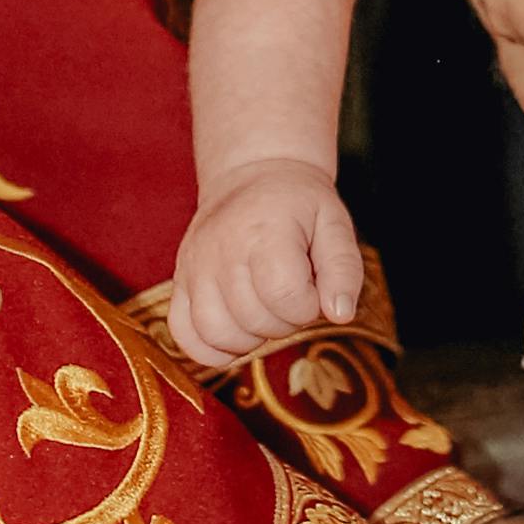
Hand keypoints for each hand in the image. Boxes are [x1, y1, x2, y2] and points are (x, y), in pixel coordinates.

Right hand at [168, 163, 363, 365]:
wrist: (252, 176)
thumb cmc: (297, 203)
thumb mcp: (334, 223)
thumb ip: (344, 269)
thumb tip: (340, 313)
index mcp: (264, 231)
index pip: (285, 297)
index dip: (309, 306)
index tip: (312, 288)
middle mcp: (221, 249)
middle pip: (254, 320)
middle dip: (284, 321)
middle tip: (291, 296)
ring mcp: (195, 267)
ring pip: (216, 333)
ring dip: (249, 338)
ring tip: (264, 311)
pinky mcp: (180, 281)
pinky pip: (183, 333)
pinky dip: (209, 347)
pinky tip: (234, 331)